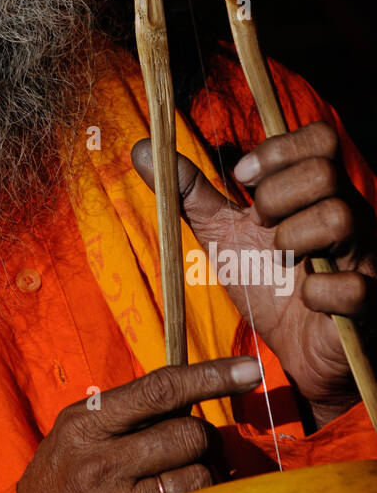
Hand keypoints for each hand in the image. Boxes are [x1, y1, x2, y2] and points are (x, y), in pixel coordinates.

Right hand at [16, 357, 261, 492]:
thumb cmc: (62, 484)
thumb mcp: (76, 436)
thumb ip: (125, 414)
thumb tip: (192, 390)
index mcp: (85, 425)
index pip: (160, 389)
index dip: (210, 375)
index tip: (248, 369)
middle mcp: (100, 465)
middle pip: (189, 435)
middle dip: (201, 440)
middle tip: (190, 452)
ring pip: (198, 480)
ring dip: (201, 481)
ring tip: (180, 487)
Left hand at [132, 122, 376, 422]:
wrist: (291, 354)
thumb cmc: (265, 283)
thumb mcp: (221, 233)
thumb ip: (188, 192)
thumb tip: (140, 147)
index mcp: (316, 192)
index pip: (320, 138)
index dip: (277, 150)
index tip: (241, 178)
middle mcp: (348, 214)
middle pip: (324, 172)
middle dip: (276, 197)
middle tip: (260, 225)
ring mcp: (364, 256)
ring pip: (339, 216)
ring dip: (293, 237)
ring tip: (280, 259)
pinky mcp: (366, 303)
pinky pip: (353, 286)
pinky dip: (316, 294)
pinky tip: (304, 300)